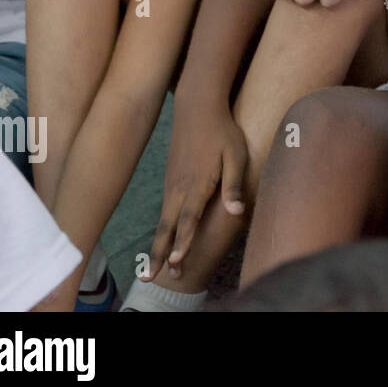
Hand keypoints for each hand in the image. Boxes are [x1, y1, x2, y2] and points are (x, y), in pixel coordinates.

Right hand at [146, 100, 247, 279]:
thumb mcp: (235, 155)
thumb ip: (233, 185)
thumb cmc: (222, 132)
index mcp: (196, 183)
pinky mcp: (171, 181)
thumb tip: (236, 212)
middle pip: (167, 227)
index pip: (188, 219)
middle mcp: (179, 188)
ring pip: (163, 221)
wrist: (197, 108)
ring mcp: (172, 184)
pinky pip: (165, 211)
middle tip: (151, 278)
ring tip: (151, 269)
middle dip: (160, 254)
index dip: (183, 243)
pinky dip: (161, 230)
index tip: (176, 263)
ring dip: (158, 245)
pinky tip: (162, 242)